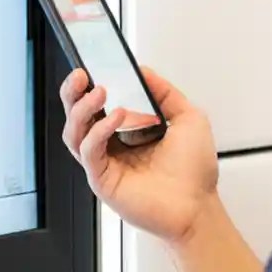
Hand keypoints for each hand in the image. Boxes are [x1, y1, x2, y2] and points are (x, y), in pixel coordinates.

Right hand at [60, 67, 218, 244]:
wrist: (199, 205)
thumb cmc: (195, 170)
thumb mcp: (188, 118)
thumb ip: (165, 93)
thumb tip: (143, 70)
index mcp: (127, 131)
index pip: (97, 105)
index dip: (88, 86)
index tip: (90, 67)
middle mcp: (111, 147)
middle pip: (77, 117)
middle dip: (73, 93)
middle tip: (81, 76)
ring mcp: (105, 164)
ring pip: (74, 133)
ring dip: (82, 109)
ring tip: (99, 92)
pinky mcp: (103, 180)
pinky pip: (89, 151)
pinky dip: (98, 131)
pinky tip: (116, 117)